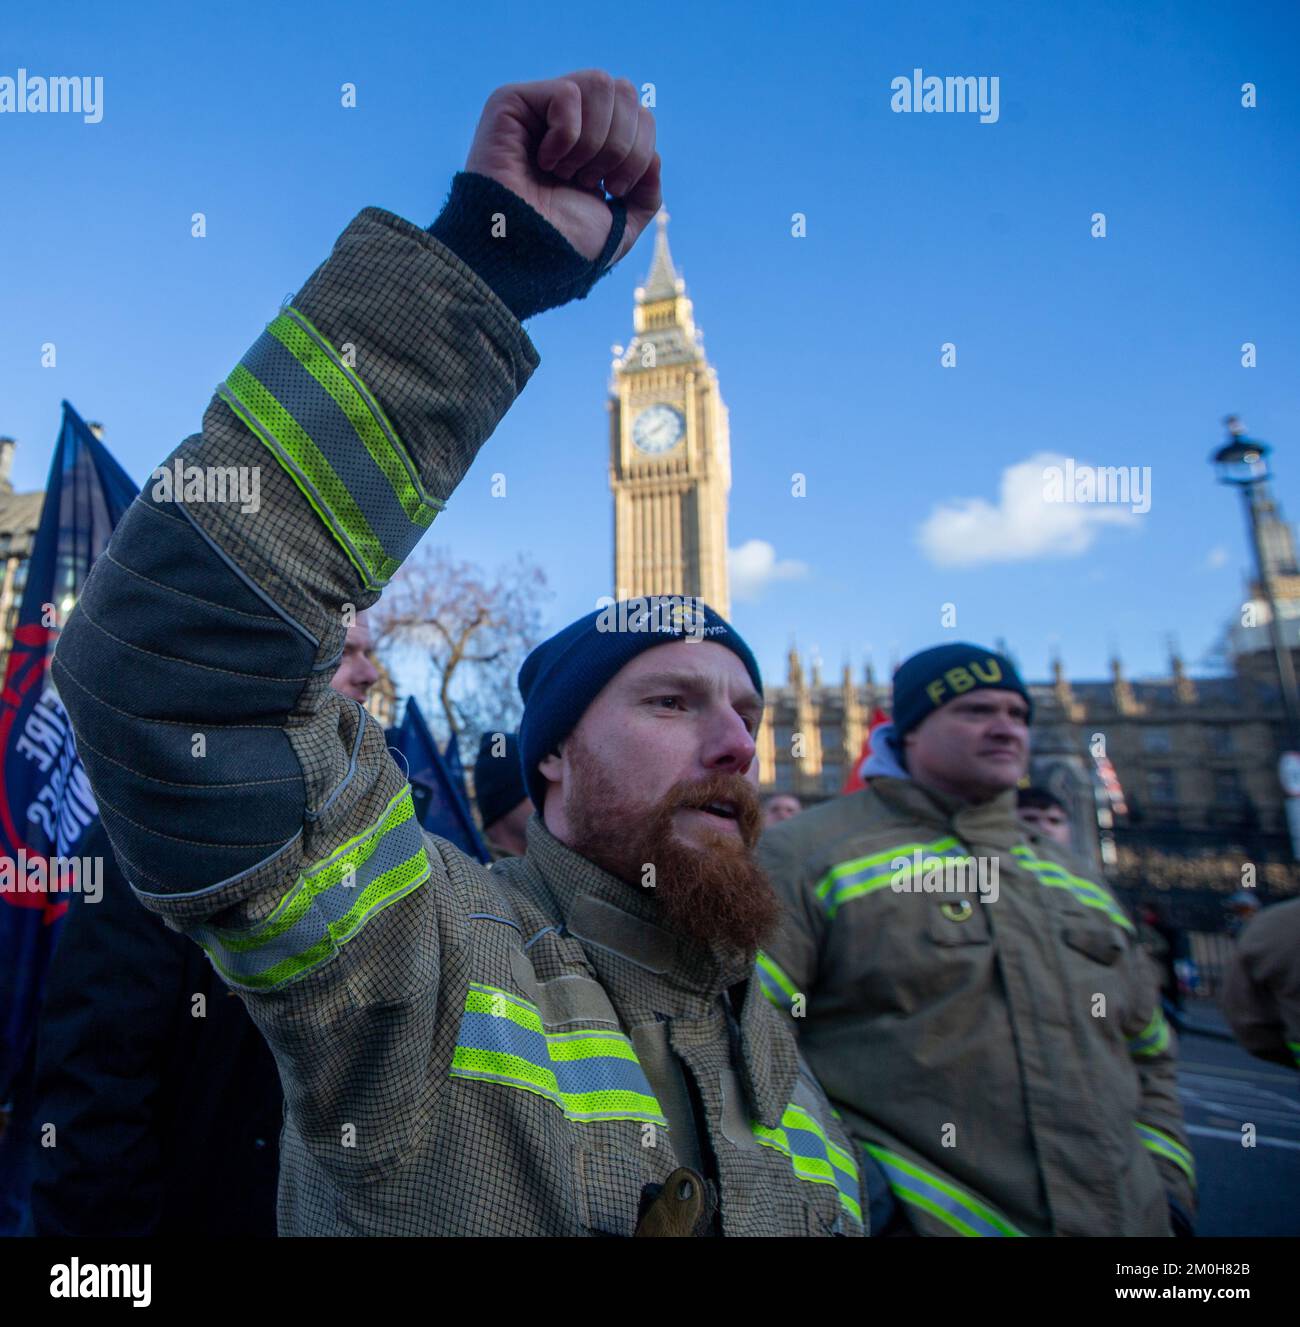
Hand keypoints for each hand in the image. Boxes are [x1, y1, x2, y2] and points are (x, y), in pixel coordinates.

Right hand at [464, 70, 661, 265]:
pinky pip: (568, 94)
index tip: (611, 191)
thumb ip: (646, 192)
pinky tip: (543, 163)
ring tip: (566, 174)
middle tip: (589, 183)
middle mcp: (569, 121)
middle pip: (625, 91)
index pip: (641, 114)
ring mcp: (540, 108)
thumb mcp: (621, 225)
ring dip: (594, 141)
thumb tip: (654, 157)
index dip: (640, 152)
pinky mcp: (512, 101)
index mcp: (594, 144)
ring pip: (600, 83)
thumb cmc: (564, 248)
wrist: (525, 259)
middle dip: (620, 146)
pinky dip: (566, 137)